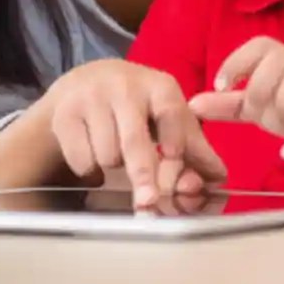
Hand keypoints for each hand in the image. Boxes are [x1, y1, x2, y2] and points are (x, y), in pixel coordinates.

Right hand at [43, 59, 226, 206]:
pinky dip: (90, 168)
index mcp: (158, 85)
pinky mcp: (64, 114)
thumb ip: (192, 146)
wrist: (85, 81)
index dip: (175, 143)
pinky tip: (92, 152)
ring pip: (108, 155)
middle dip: (143, 175)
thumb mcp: (167, 114)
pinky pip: (82, 159)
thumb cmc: (137, 104)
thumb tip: (219, 176)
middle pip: (135, 141)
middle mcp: (124, 86)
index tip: (175, 162)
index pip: (171, 115)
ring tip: (115, 153)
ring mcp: (91, 98)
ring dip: (114, 167)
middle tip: (148, 202)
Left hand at [188, 37, 283, 170]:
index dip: (236, 63)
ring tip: (280, 129)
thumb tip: (192, 103)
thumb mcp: (263, 110)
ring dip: (281, 109)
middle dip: (258, 92)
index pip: (258, 46)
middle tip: (258, 115)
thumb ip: (229, 105)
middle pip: (274, 62)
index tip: (222, 86)